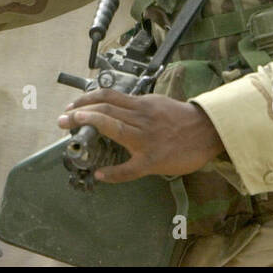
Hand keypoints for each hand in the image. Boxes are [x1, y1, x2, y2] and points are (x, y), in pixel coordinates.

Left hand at [57, 89, 222, 182]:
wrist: (209, 131)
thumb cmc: (183, 119)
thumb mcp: (158, 104)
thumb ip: (137, 107)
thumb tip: (115, 109)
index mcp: (141, 104)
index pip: (108, 96)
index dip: (86, 99)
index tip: (71, 106)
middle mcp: (141, 117)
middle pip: (105, 109)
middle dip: (80, 112)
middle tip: (62, 118)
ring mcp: (146, 139)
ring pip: (114, 128)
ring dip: (90, 125)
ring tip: (72, 129)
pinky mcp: (153, 160)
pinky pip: (130, 169)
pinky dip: (114, 173)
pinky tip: (101, 175)